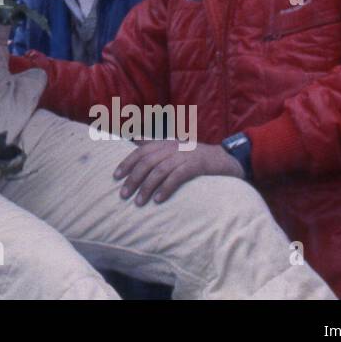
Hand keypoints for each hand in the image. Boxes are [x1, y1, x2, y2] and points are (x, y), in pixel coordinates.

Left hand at [115, 141, 243, 204]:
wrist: (225, 159)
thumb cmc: (195, 156)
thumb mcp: (173, 148)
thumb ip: (154, 144)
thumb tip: (133, 139)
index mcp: (165, 143)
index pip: (140, 151)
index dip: (127, 163)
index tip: (115, 177)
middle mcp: (172, 147)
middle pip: (147, 162)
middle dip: (133, 179)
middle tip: (123, 195)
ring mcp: (185, 155)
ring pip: (160, 170)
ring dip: (147, 187)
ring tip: (138, 202)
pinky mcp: (196, 165)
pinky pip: (177, 177)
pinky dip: (166, 188)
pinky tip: (158, 200)